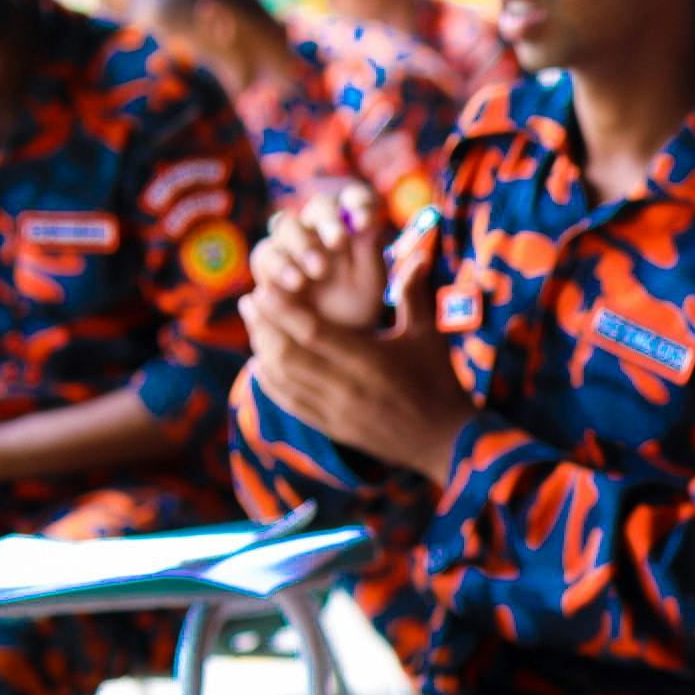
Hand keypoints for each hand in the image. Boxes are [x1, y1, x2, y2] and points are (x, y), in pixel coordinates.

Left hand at [238, 256, 473, 480]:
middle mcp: (347, 388)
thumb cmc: (439, 381)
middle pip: (287, 355)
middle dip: (262, 325)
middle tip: (249, 300)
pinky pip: (289, 402)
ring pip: (282, 379)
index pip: (313, 332)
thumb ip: (414, 294)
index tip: (264, 287)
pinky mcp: (331, 427)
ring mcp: (336, 411)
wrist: (445, 440)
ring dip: (261, 350)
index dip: (283, 309)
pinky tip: (261, 362)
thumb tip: (415, 254)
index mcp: (371, 361)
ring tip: (253, 325)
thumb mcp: (428, 336)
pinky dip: (269, 382)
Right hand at [248, 187, 388, 330]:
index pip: (354, 198)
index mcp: (353, 227)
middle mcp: (320, 228)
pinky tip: (297, 283)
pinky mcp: (268, 263)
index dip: (358, 202)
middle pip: (319, 206)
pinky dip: (281, 266)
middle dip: (329, 221)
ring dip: (303, 244)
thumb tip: (368, 222)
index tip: (365, 221)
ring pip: (287, 225)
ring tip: (318, 271)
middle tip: (339, 241)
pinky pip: (267, 253)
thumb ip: (371, 253)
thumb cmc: (358, 308)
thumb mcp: (371, 284)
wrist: (330, 341)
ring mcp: (291, 243)